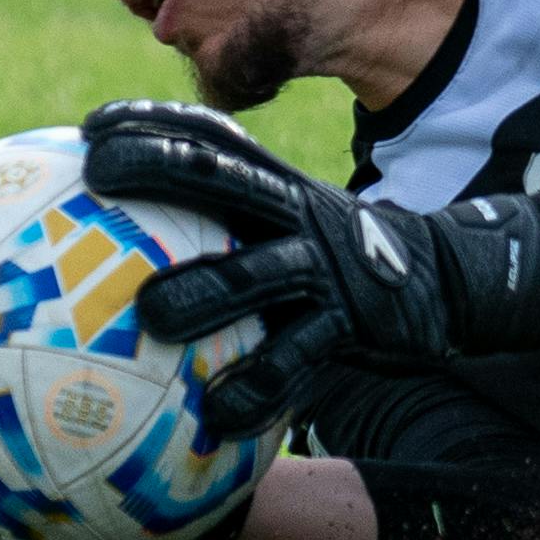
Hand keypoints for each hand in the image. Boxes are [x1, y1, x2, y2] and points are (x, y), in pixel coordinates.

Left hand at [81, 101, 539, 442]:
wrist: (449, 281)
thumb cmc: (334, 262)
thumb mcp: (287, 223)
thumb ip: (221, 224)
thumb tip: (117, 251)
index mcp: (275, 184)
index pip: (209, 138)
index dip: (152, 123)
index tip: (90, 126)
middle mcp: (296, 212)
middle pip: (222, 179)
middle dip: (160, 168)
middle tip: (99, 175)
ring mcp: (326, 266)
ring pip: (256, 274)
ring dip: (201, 291)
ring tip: (145, 313)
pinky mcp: (352, 323)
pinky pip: (297, 359)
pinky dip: (256, 388)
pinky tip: (215, 415)